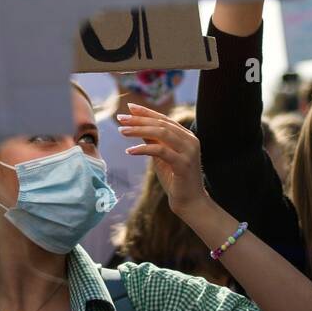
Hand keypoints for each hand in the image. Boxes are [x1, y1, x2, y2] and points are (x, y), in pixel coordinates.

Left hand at [120, 102, 210, 218]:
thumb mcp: (161, 157)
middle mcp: (190, 140)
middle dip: (139, 120)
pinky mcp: (184, 164)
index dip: (146, 112)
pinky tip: (130, 151)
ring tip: (122, 131)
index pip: (164, 119)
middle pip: (161, 124)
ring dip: (139, 130)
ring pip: (161, 133)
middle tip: (121, 118)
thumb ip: (153, 141)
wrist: (190, 202)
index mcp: (186, 136)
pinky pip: (161, 151)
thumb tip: (137, 126)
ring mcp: (189, 151)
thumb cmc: (175, 179)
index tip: (129, 108)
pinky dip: (143, 149)